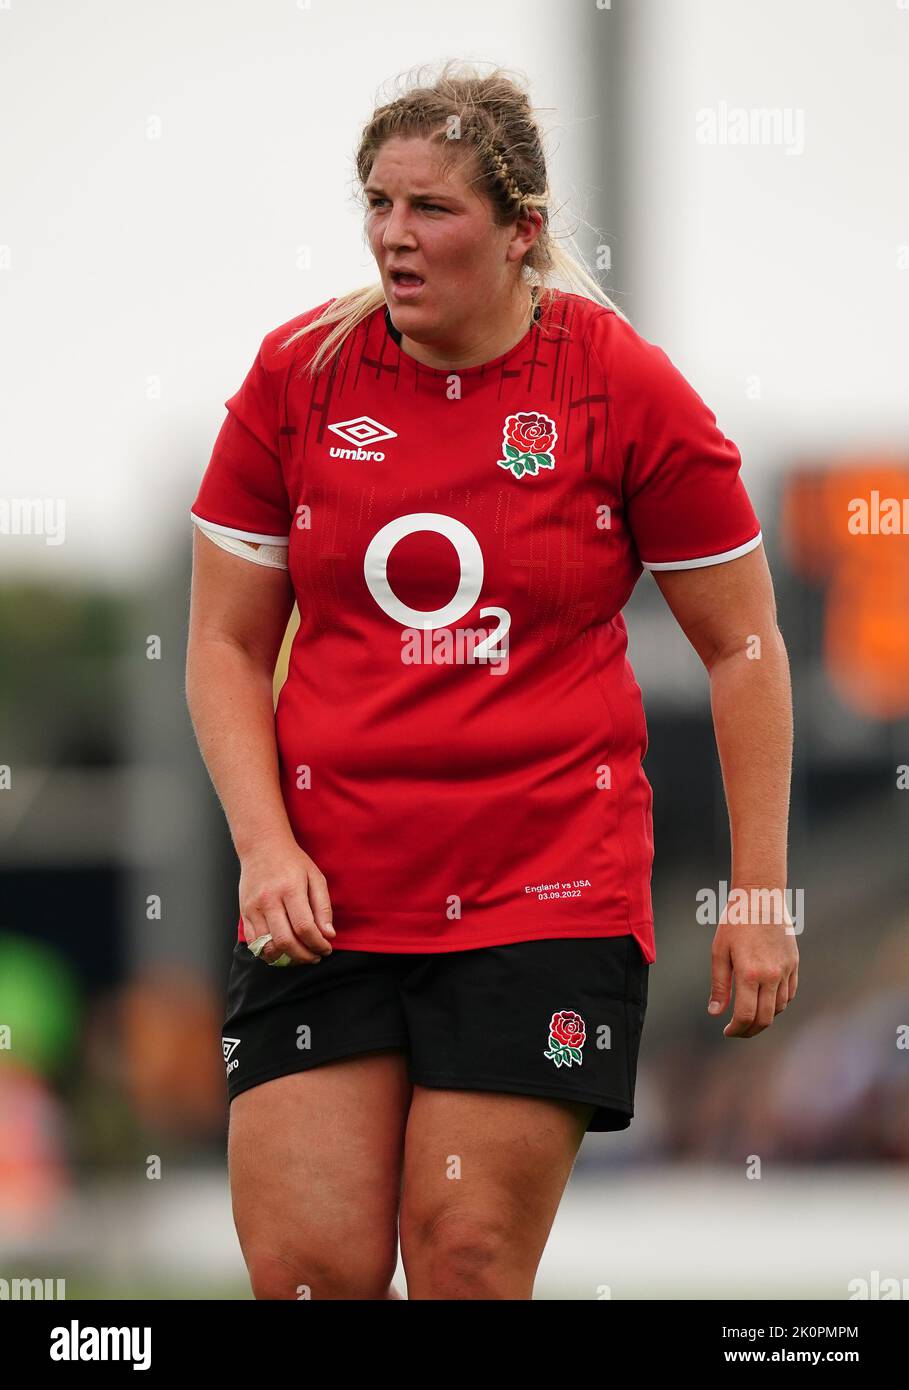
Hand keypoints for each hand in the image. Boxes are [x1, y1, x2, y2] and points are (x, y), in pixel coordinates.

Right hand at [238, 839, 335, 965]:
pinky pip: (254, 943)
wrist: (262, 847)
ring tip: (300, 956)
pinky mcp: (244, 913)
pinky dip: (269, 953)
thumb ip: (323, 907)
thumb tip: (328, 934)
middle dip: (304, 956)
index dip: (318, 944)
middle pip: (285, 941)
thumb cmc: (292, 862)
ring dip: (287, 958)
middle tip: (315, 956)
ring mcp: (253, 908)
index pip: (304, 927)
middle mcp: (269, 900)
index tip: (326, 948)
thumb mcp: (315, 877)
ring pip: (268, 946)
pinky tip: (283, 952)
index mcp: (290, 889)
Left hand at [708, 885, 798, 1036]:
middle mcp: (771, 975)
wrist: (761, 897)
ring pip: (779, 1008)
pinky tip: (765, 1002)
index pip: (746, 1015)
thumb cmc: (734, 922)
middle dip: (750, 1030)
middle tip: (737, 1031)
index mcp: (749, 973)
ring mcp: (786, 970)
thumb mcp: (719, 952)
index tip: (727, 1031)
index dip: (736, 1029)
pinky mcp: (794, 963)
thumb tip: (716, 1013)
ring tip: (749, 1016)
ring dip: (764, 1018)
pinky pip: (789, 993)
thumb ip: (720, 985)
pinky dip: (778, 1004)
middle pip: (765, 1018)